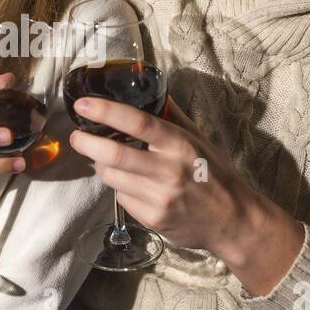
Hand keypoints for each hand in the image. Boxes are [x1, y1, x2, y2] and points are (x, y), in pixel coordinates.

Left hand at [67, 96, 304, 294]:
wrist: (232, 220)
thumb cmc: (214, 174)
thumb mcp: (198, 139)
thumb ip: (171, 116)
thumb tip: (148, 90)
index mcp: (180, 144)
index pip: (138, 123)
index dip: (106, 111)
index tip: (84, 104)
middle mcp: (168, 171)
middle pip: (115, 155)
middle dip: (87, 143)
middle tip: (77, 136)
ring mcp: (159, 198)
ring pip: (112, 178)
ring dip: (100, 165)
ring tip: (101, 157)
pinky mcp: (152, 219)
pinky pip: (121, 199)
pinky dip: (118, 187)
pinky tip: (129, 183)